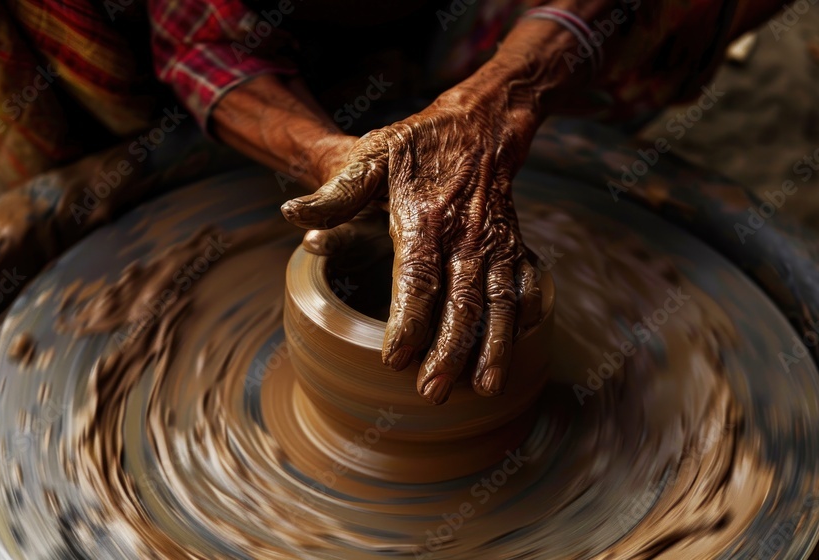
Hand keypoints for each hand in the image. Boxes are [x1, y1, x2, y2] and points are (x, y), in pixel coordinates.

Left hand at [281, 83, 543, 403]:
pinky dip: (526, 317)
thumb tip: (292, 216)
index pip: (416, 278)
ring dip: (495, 346)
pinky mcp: (514, 248)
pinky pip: (525, 286)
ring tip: (487, 388)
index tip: (395, 361)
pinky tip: (521, 347)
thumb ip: (336, 193)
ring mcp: (495, 244)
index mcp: (424, 217)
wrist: (478, 125)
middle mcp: (465, 235)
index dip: (408, 321)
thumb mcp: (370, 158)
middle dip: (450, 351)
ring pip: (498, 302)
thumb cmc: (416, 147)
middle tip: (434, 392)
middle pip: (461, 301)